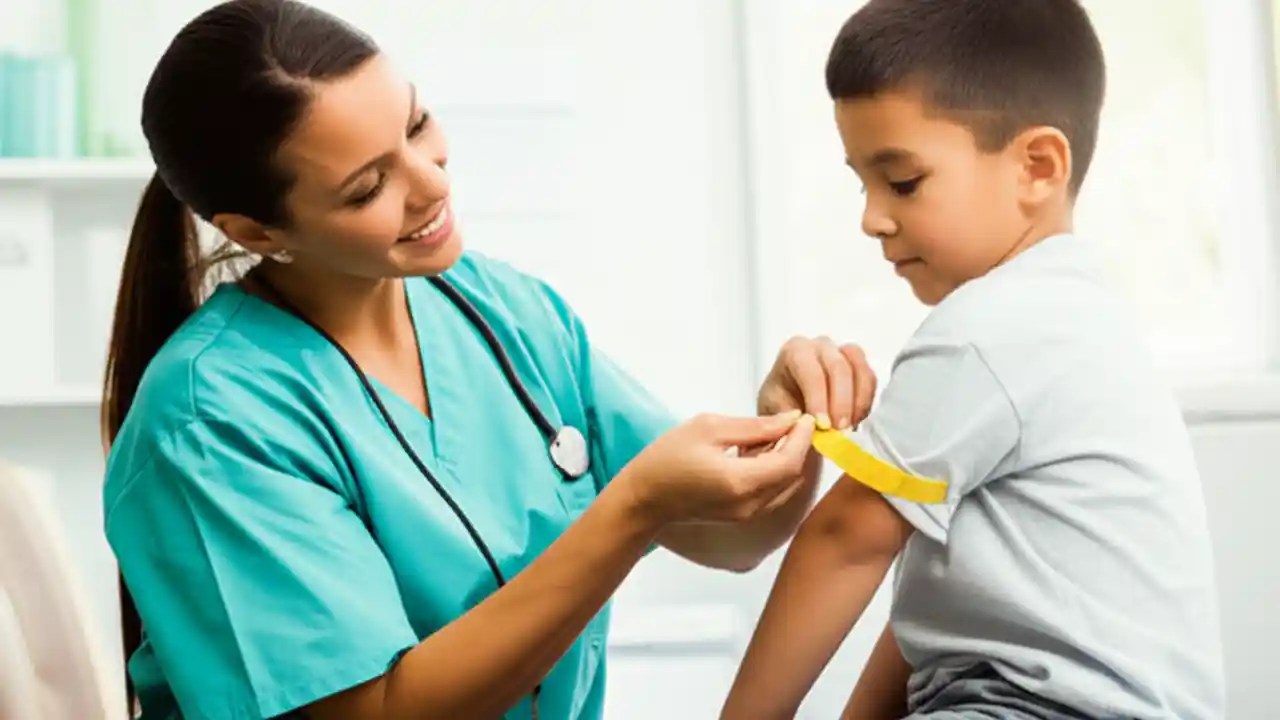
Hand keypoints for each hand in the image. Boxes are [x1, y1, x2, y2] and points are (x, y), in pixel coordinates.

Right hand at [619, 412, 816, 524]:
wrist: (643, 498)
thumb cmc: (667, 457)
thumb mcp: (709, 428)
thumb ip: (754, 426)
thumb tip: (790, 419)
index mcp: (741, 481)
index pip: (790, 461)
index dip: (802, 437)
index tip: (803, 415)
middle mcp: (750, 504)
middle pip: (792, 475)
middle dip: (798, 447)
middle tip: (793, 421)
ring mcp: (747, 514)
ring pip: (785, 485)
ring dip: (787, 459)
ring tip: (776, 433)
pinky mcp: (742, 516)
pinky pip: (772, 492)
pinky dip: (774, 471)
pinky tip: (761, 452)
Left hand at [757, 337, 875, 430]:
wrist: (791, 409)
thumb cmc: (780, 407)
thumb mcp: (775, 414)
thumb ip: (789, 419)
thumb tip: (806, 425)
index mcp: (794, 351)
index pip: (810, 370)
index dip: (818, 398)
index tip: (822, 426)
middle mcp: (820, 346)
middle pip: (838, 367)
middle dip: (841, 402)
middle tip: (839, 431)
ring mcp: (843, 353)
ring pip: (860, 369)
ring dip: (858, 402)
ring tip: (848, 429)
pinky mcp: (859, 367)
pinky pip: (870, 380)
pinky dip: (866, 403)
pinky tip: (854, 422)